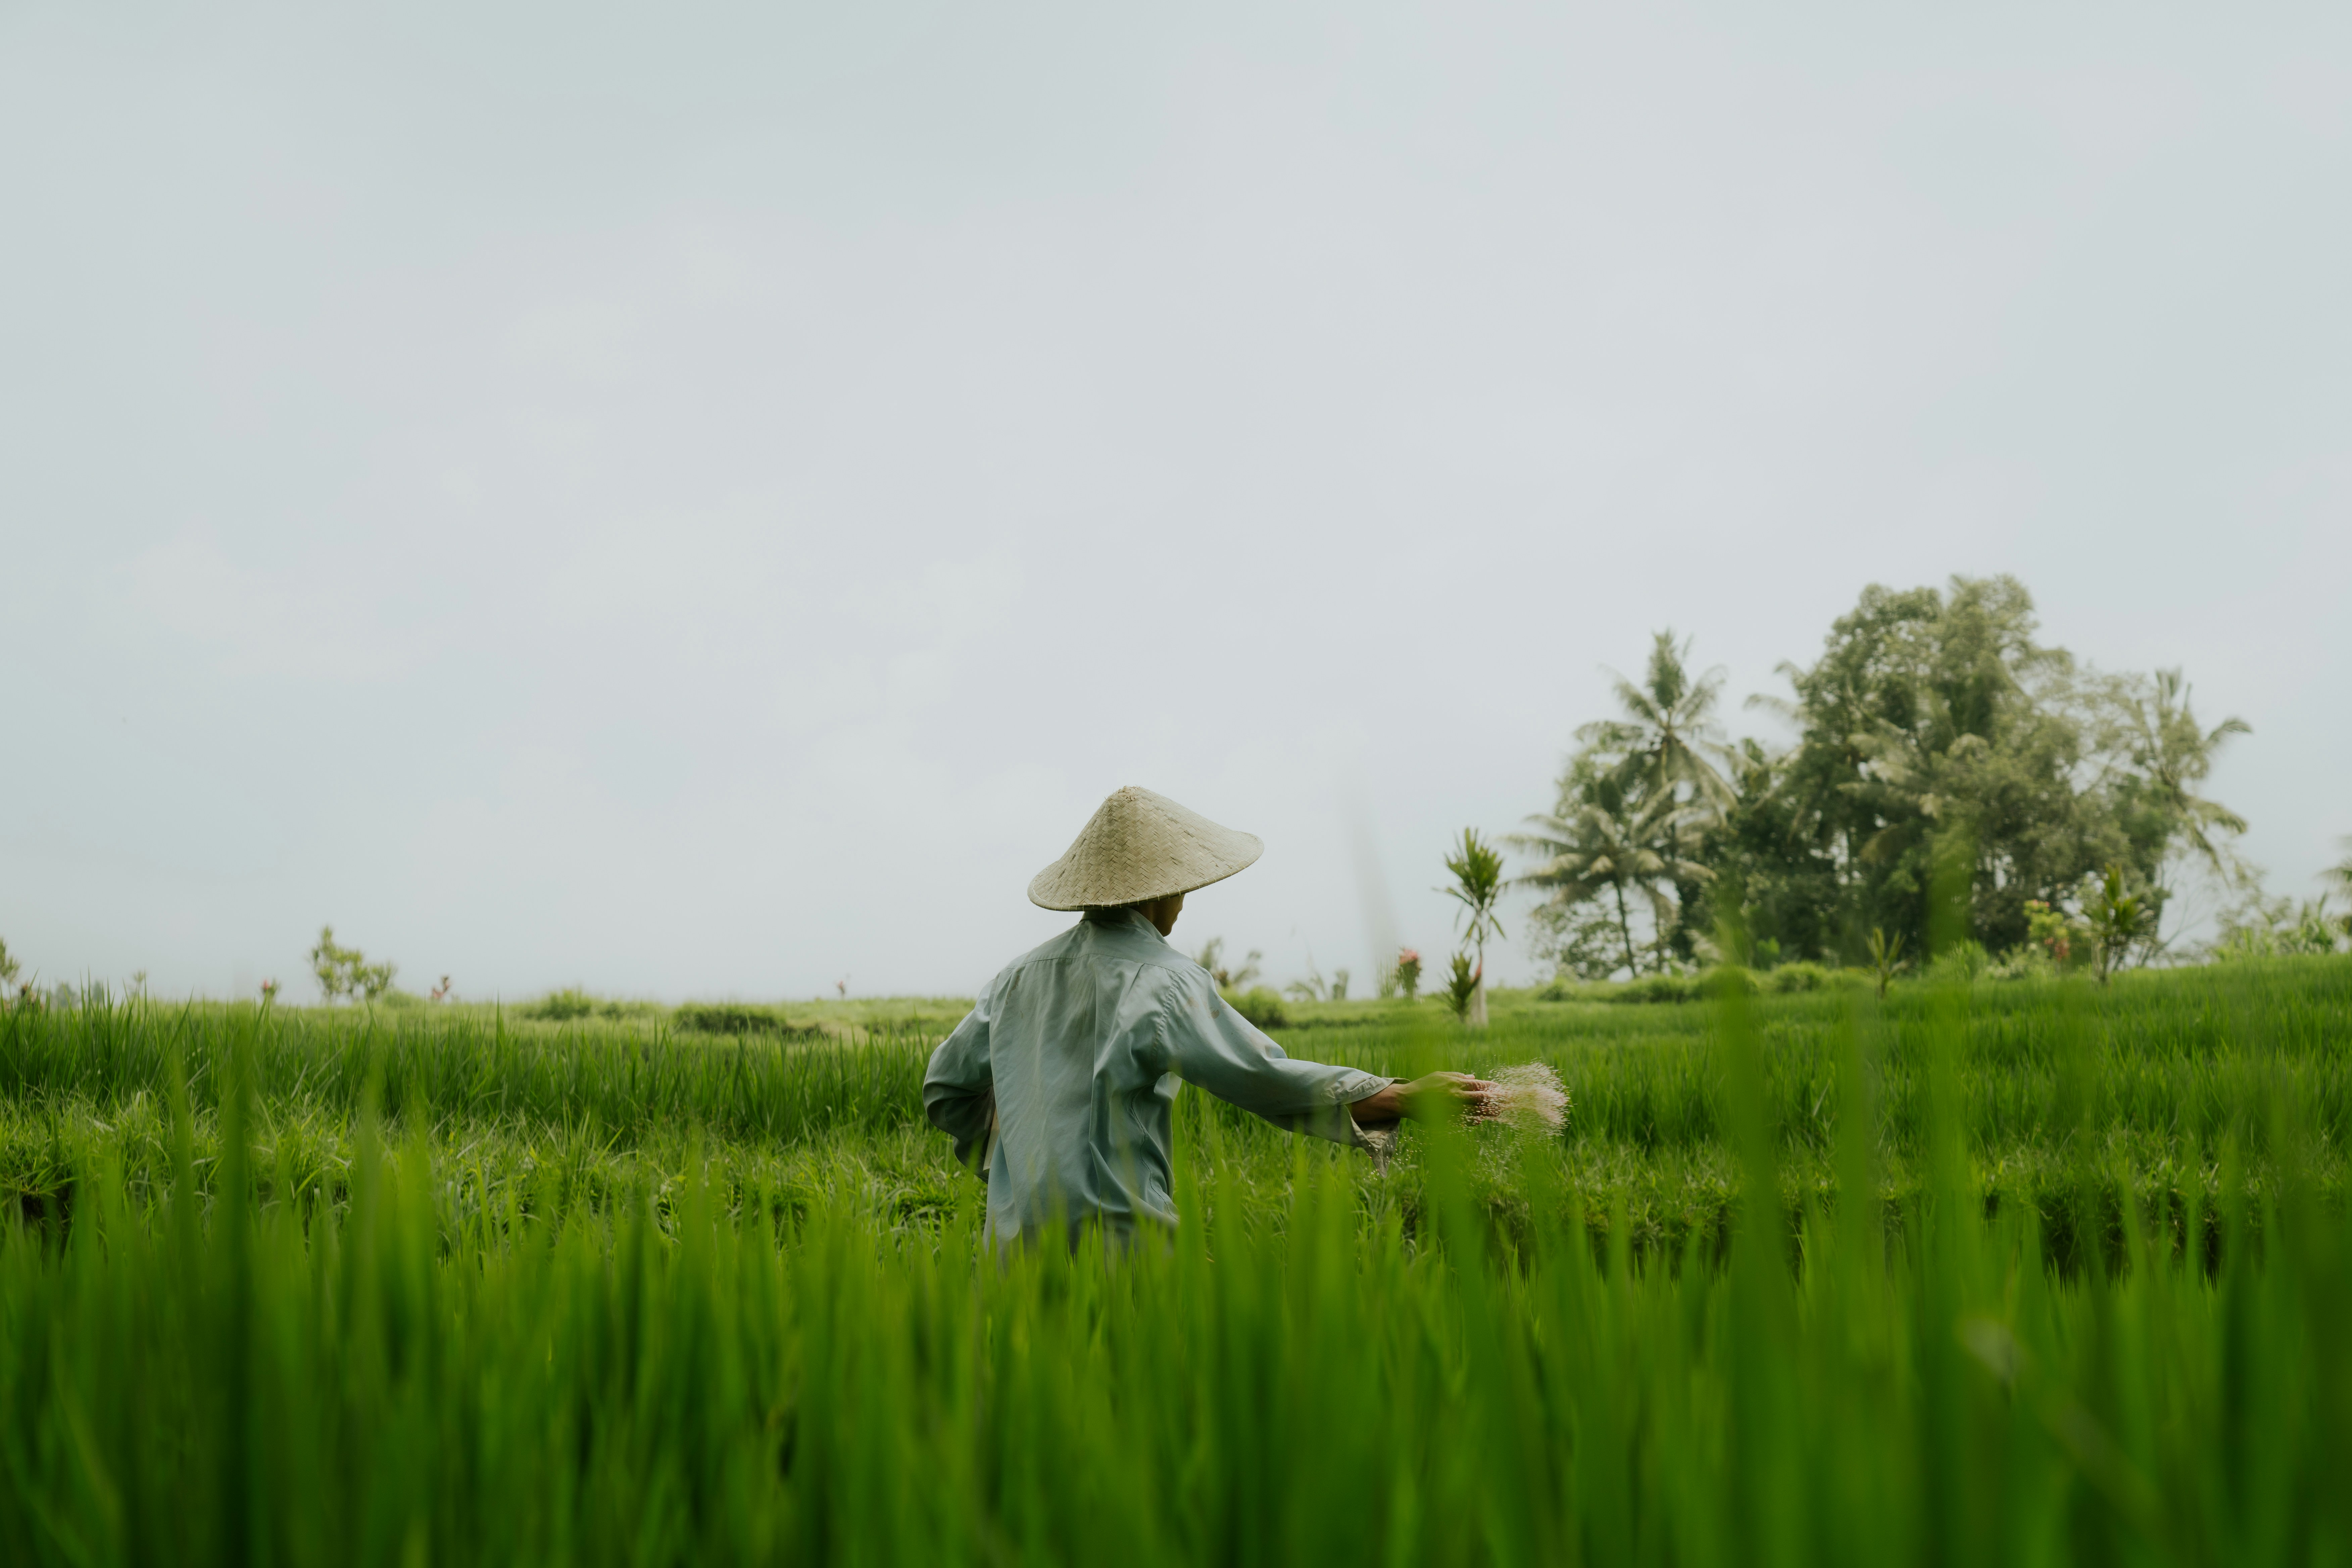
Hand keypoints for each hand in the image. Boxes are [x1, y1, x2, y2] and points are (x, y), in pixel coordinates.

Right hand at [1348, 1071, 1495, 1126]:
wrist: (1407, 1100)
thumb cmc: (1424, 1085)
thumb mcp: (1440, 1076)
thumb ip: (1458, 1077)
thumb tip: (1473, 1077)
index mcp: (1454, 1083)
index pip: (1477, 1084)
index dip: (1490, 1087)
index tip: (1501, 1089)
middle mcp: (1455, 1095)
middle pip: (1480, 1098)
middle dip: (1494, 1099)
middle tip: (1507, 1101)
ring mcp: (1452, 1108)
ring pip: (1474, 1111)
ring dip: (1488, 1112)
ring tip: (1499, 1112)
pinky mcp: (1446, 1118)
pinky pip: (1463, 1121)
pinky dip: (1472, 1121)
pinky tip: (1480, 1121)